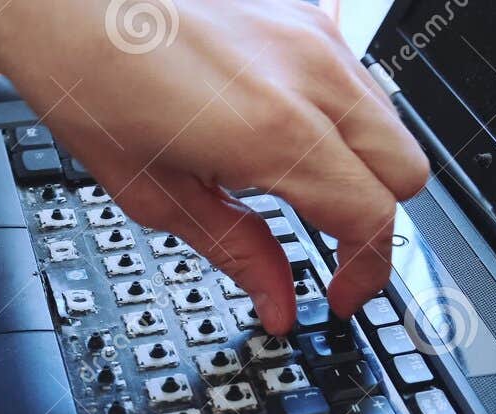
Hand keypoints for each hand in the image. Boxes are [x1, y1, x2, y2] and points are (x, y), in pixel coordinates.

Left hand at [0, 0, 429, 332]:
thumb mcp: (154, 193)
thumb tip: (281, 303)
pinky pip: (359, 76)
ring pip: (392, 121)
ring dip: (365, 167)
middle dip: (377, 222)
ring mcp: (313, 32)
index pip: (372, 218)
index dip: (365, 273)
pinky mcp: (304, 8)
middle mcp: (309, 75)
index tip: (340, 297)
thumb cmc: (86, 76)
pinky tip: (292, 128)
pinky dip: (344, 116)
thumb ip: (238, 252)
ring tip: (303, 187)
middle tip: (330, 251)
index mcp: (274, 132)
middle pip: (408, 172)